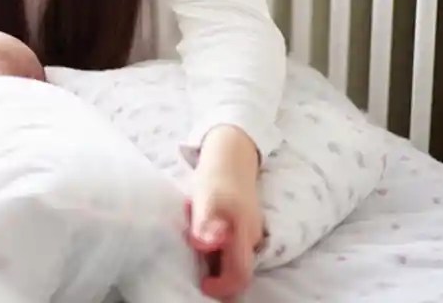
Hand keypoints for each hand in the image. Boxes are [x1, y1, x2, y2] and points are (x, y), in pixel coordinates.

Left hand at [186, 128, 264, 300]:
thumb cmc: (216, 176)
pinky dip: (209, 239)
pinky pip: (226, 244)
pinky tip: (198, 218)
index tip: (202, 283)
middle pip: (233, 268)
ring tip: (193, 220)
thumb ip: (206, 223)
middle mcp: (251, 238)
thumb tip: (206, 245)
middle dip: (211, 266)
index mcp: (243, 235)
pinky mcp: (242, 227)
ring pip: (228, 255)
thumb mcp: (205, 199)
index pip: (240, 275)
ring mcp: (249, 232)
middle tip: (191, 240)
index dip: (222, 287)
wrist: (230, 154)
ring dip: (207, 250)